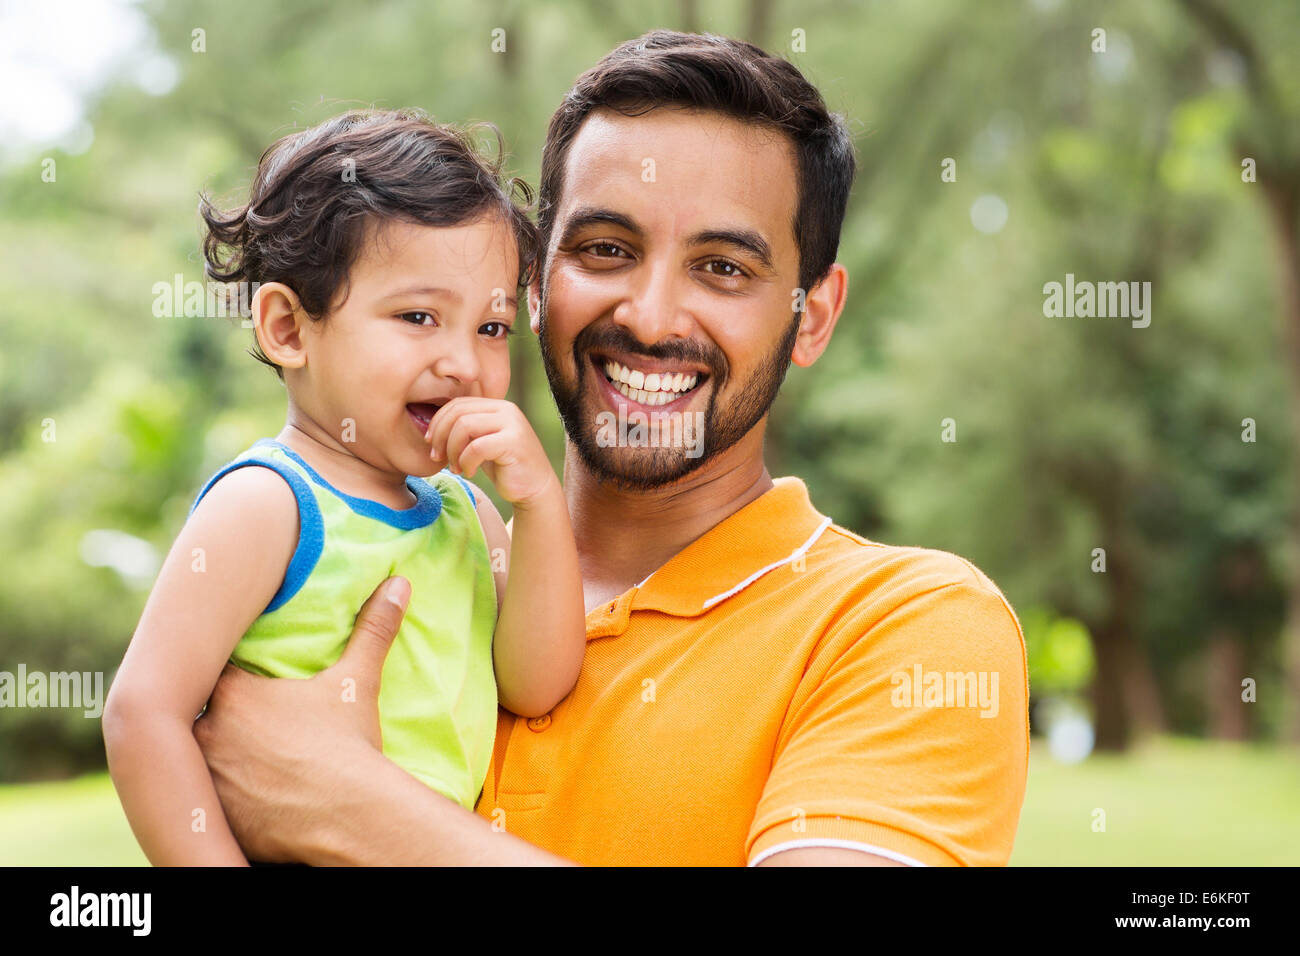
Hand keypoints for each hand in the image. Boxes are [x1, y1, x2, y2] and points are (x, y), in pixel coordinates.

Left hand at [193, 576, 409, 861]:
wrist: (349, 817)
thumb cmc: (348, 745)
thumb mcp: (358, 682)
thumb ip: (372, 630)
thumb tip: (399, 584)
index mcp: (235, 694)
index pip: (210, 672)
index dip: (225, 679)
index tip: (243, 683)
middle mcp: (207, 733)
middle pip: (194, 717)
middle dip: (214, 721)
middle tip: (245, 730)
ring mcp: (206, 780)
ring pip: (194, 762)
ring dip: (213, 760)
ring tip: (244, 765)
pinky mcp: (214, 819)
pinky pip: (206, 806)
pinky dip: (221, 801)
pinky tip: (246, 798)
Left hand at [425, 397, 557, 507]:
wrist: (534, 490)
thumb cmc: (505, 468)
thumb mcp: (481, 444)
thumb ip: (465, 430)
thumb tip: (431, 427)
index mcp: (496, 406)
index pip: (457, 404)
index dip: (438, 422)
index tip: (430, 444)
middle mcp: (506, 410)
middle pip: (458, 413)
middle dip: (441, 437)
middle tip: (437, 458)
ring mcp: (512, 424)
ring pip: (464, 427)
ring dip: (452, 450)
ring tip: (456, 468)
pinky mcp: (514, 442)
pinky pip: (477, 447)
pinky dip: (466, 462)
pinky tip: (469, 473)